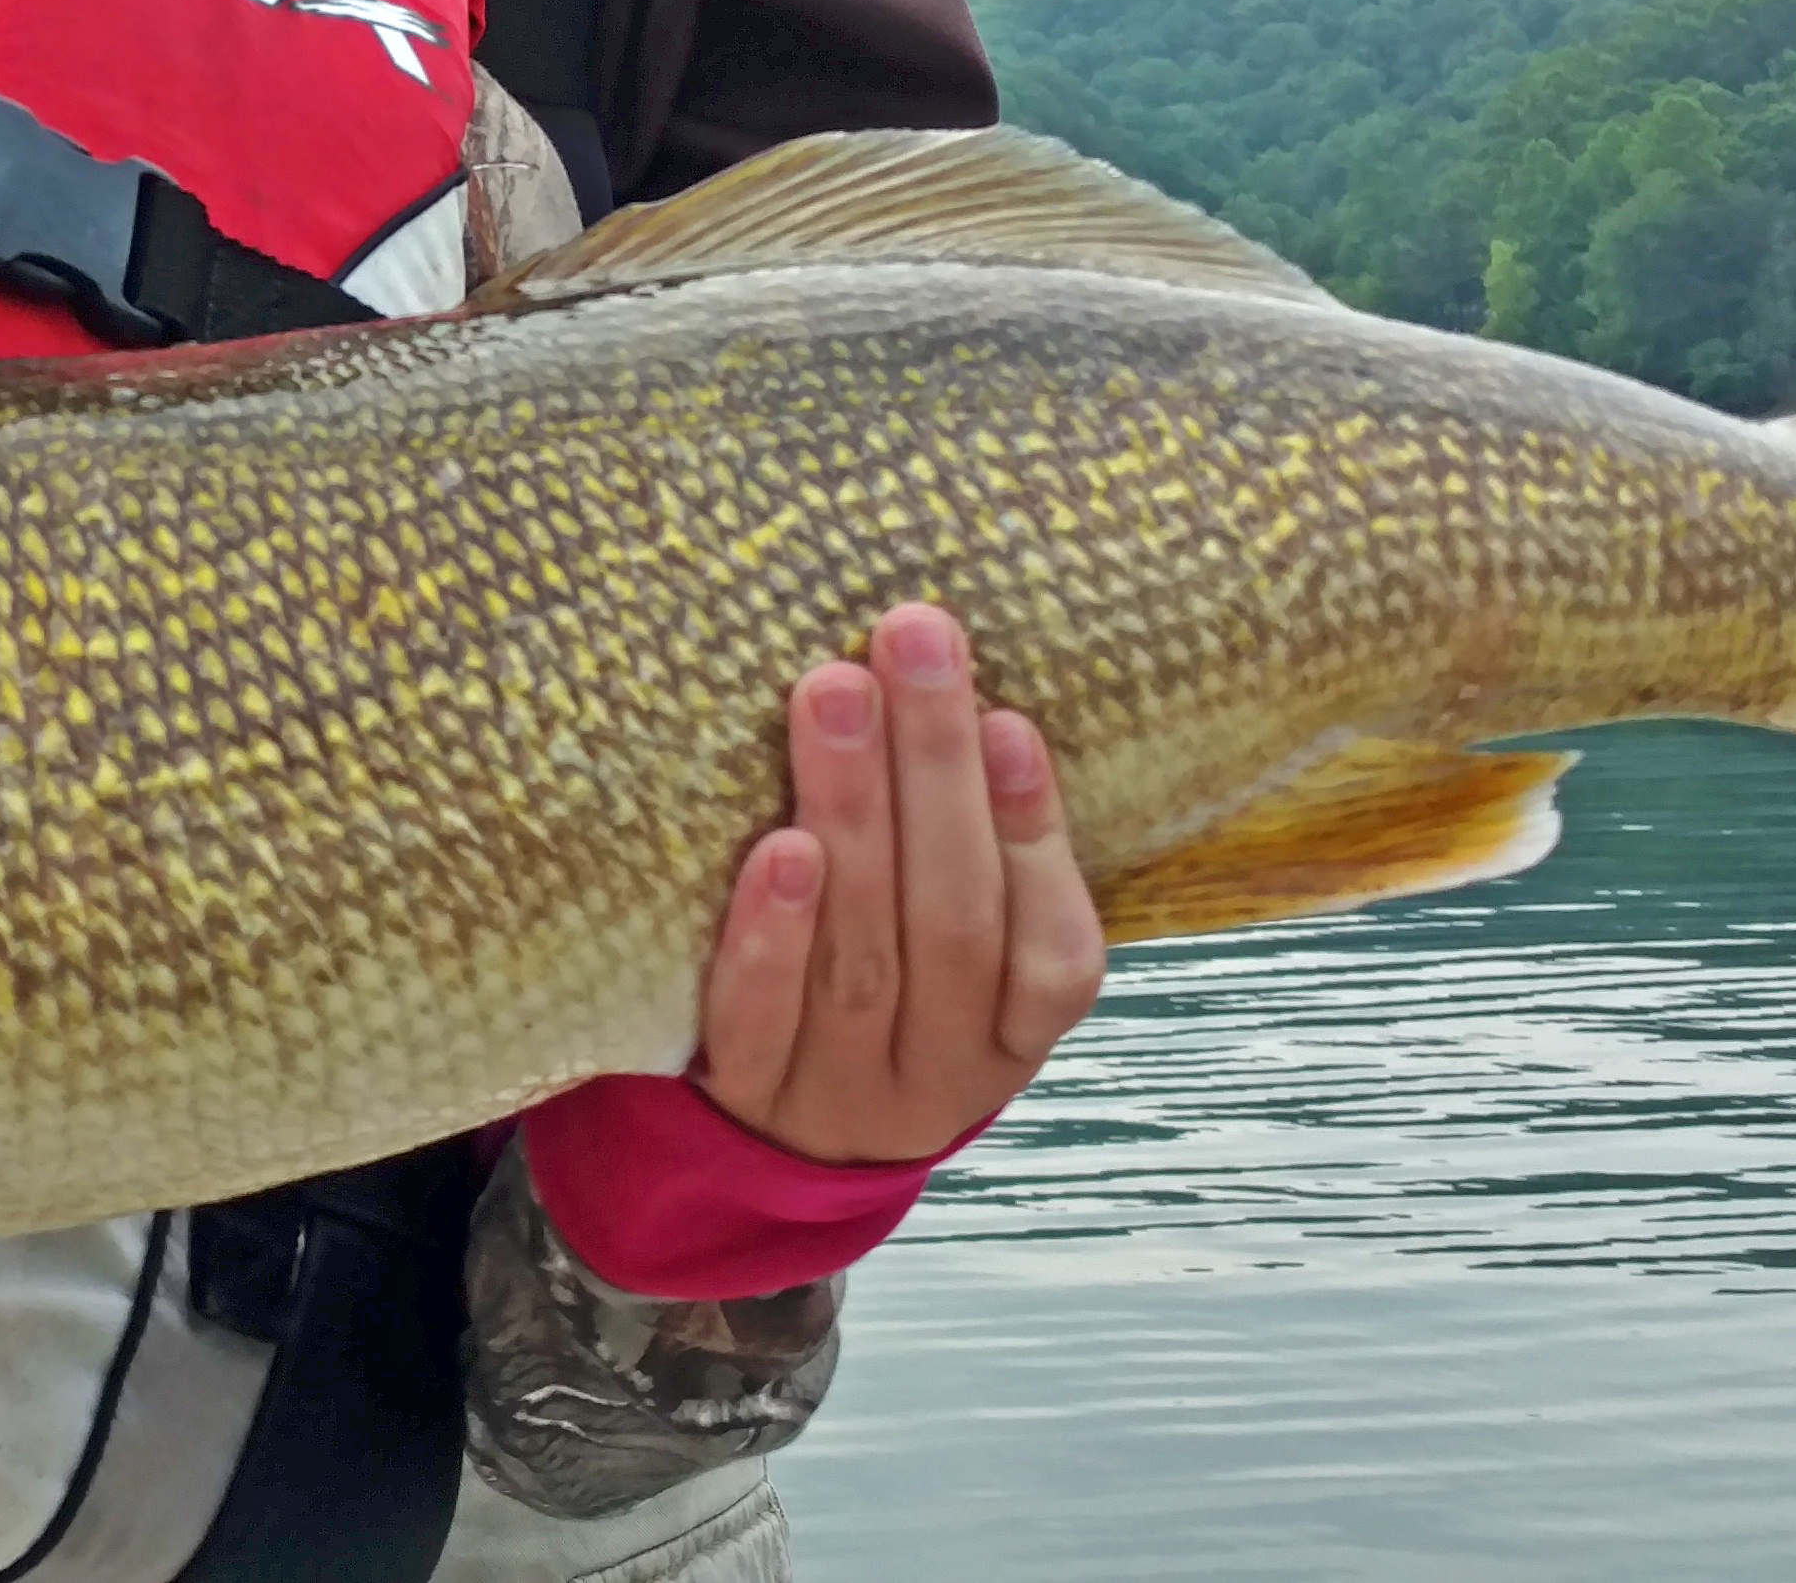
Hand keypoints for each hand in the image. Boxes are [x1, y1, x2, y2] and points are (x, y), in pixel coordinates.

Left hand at [692, 604, 1103, 1165]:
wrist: (752, 1156)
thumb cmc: (870, 1005)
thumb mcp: (948, 959)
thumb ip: (966, 857)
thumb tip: (966, 696)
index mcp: (1012, 1039)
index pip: (1052, 951)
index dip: (1034, 835)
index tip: (1007, 718)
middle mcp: (938, 1077)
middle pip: (952, 926)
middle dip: (936, 774)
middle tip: (913, 640)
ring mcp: (841, 1096)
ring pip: (863, 957)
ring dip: (854, 815)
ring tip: (836, 693)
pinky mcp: (744, 1101)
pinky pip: (760, 1022)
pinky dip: (773, 936)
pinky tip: (779, 847)